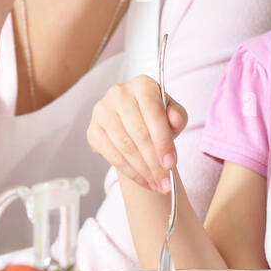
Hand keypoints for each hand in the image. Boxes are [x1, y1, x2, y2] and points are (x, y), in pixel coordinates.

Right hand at [87, 76, 187, 194]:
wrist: (134, 125)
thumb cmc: (155, 118)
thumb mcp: (172, 114)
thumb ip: (177, 116)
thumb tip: (175, 121)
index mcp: (142, 85)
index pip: (153, 114)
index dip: (163, 141)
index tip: (171, 164)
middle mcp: (118, 93)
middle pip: (138, 133)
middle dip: (154, 162)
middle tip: (166, 182)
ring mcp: (102, 111)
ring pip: (125, 147)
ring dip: (143, 171)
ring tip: (157, 185)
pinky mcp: (93, 130)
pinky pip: (112, 155)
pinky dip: (130, 172)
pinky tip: (143, 180)